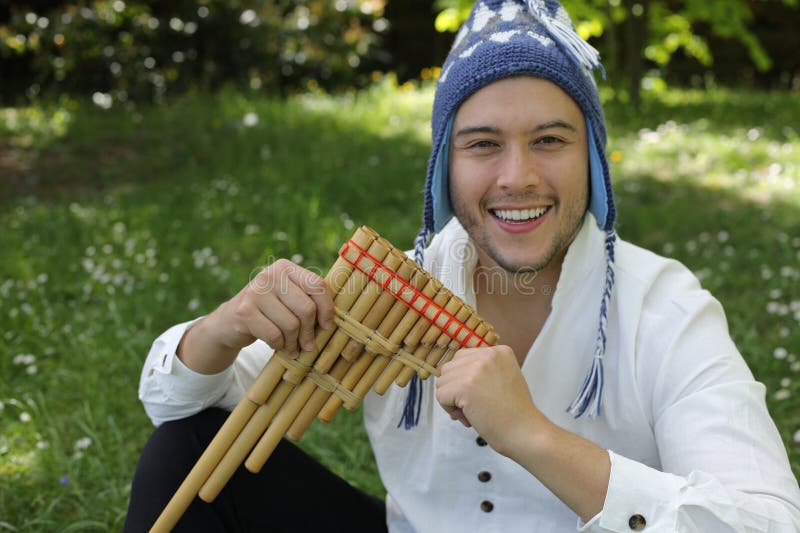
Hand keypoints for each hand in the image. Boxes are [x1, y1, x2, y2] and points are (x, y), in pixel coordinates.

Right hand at [179, 259, 333, 373]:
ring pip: (291, 325)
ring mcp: (255, 292)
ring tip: (293, 348)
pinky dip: (280, 346)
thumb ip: (308, 299)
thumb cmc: (269, 311)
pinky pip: (275, 335)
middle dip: (309, 332)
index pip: (318, 285)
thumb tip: (336, 318)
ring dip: (294, 342)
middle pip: (306, 309)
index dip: (327, 309)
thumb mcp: (288, 297)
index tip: (326, 326)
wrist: (229, 321)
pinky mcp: (244, 311)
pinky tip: (278, 346)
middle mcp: (270, 275)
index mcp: (285, 267)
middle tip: (308, 345)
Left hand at [435, 345, 544, 455]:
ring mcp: (476, 369)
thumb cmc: (514, 413)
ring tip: (474, 412)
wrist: (525, 432)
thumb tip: (448, 377)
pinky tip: (469, 417)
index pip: (463, 358)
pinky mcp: (465, 385)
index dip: (466, 380)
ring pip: (442, 382)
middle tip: (476, 406)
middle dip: (456, 389)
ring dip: (452, 400)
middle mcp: (488, 354)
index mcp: (499, 351)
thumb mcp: (503, 378)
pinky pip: (440, 395)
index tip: (484, 396)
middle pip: (450, 368)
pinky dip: (450, 409)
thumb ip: (481, 371)